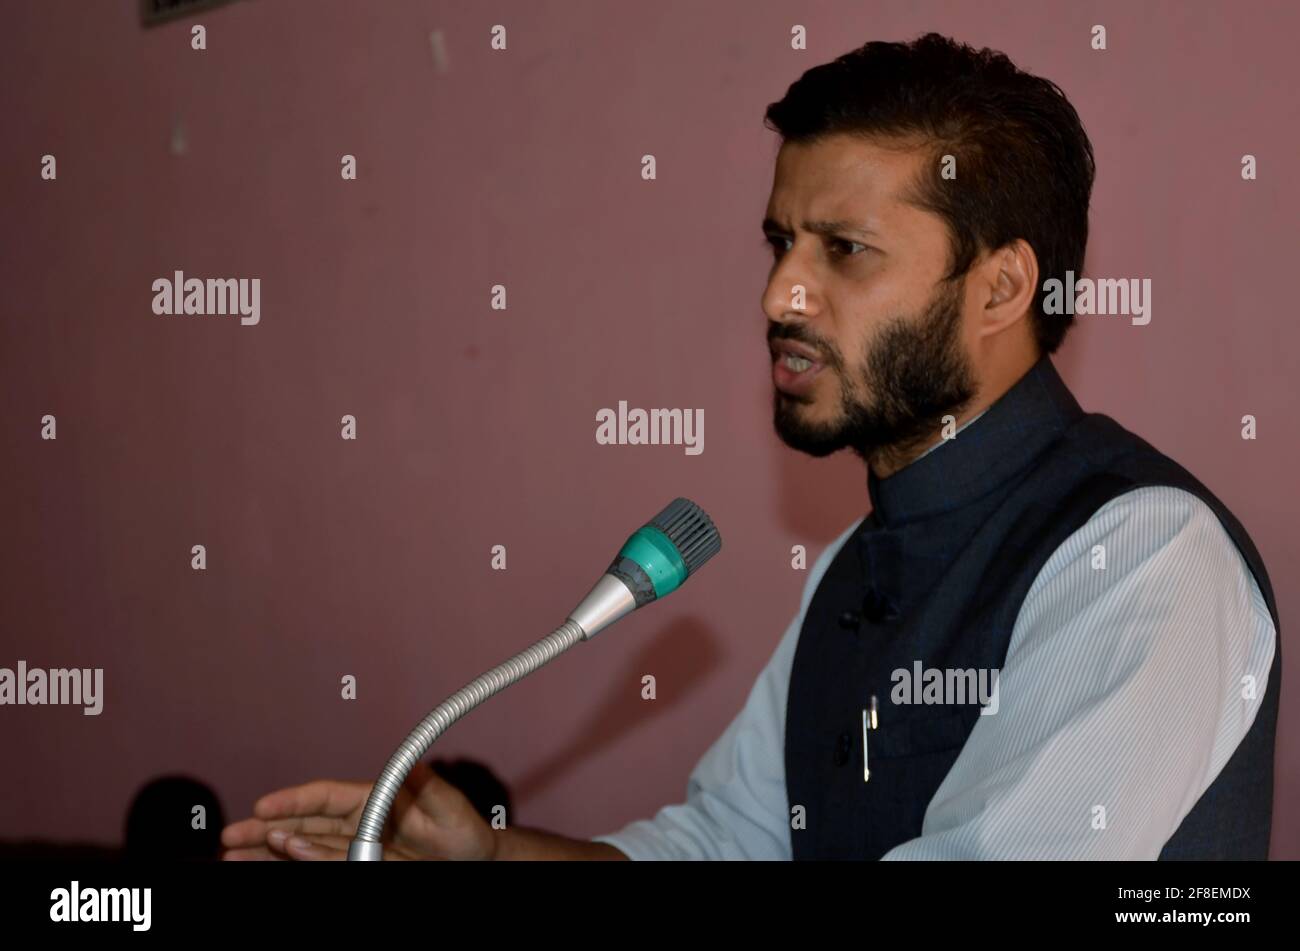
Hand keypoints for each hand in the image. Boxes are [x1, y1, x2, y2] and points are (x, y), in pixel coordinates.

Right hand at [220, 762, 496, 860]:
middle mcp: (356, 821)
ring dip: (266, 850)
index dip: (293, 801)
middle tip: (230, 837)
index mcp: (373, 799)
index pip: (325, 797)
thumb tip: (415, 765)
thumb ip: (428, 787)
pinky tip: (262, 865)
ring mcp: (352, 844)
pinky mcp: (356, 863)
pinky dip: (288, 864)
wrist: (473, 860)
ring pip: (300, 846)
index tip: (263, 806)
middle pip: (302, 823)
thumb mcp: (449, 806)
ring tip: (231, 857)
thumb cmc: (463, 829)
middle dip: (264, 828)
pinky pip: (317, 863)